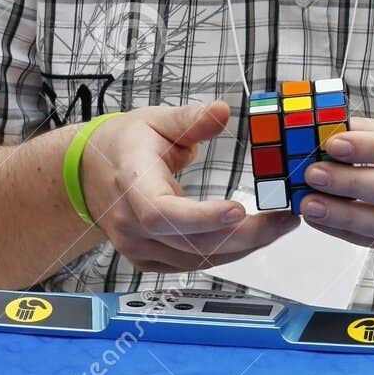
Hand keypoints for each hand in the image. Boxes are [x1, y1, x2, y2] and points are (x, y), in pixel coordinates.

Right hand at [77, 99, 296, 271]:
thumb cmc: (122, 145)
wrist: (88, 173)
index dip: (201, 217)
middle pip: (192, 243)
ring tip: (280, 223)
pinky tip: (253, 236)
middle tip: (285, 217)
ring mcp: (140, 248)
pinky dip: (227, 252)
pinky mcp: (150, 260)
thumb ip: (189, 119)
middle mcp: (133, 225)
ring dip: (244, 245)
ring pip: (199, 259)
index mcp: (132, 185)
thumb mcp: (153, 120)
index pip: (162, 213)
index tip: (238, 208)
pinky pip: (194, 263)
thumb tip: (222, 111)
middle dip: (246, 234)